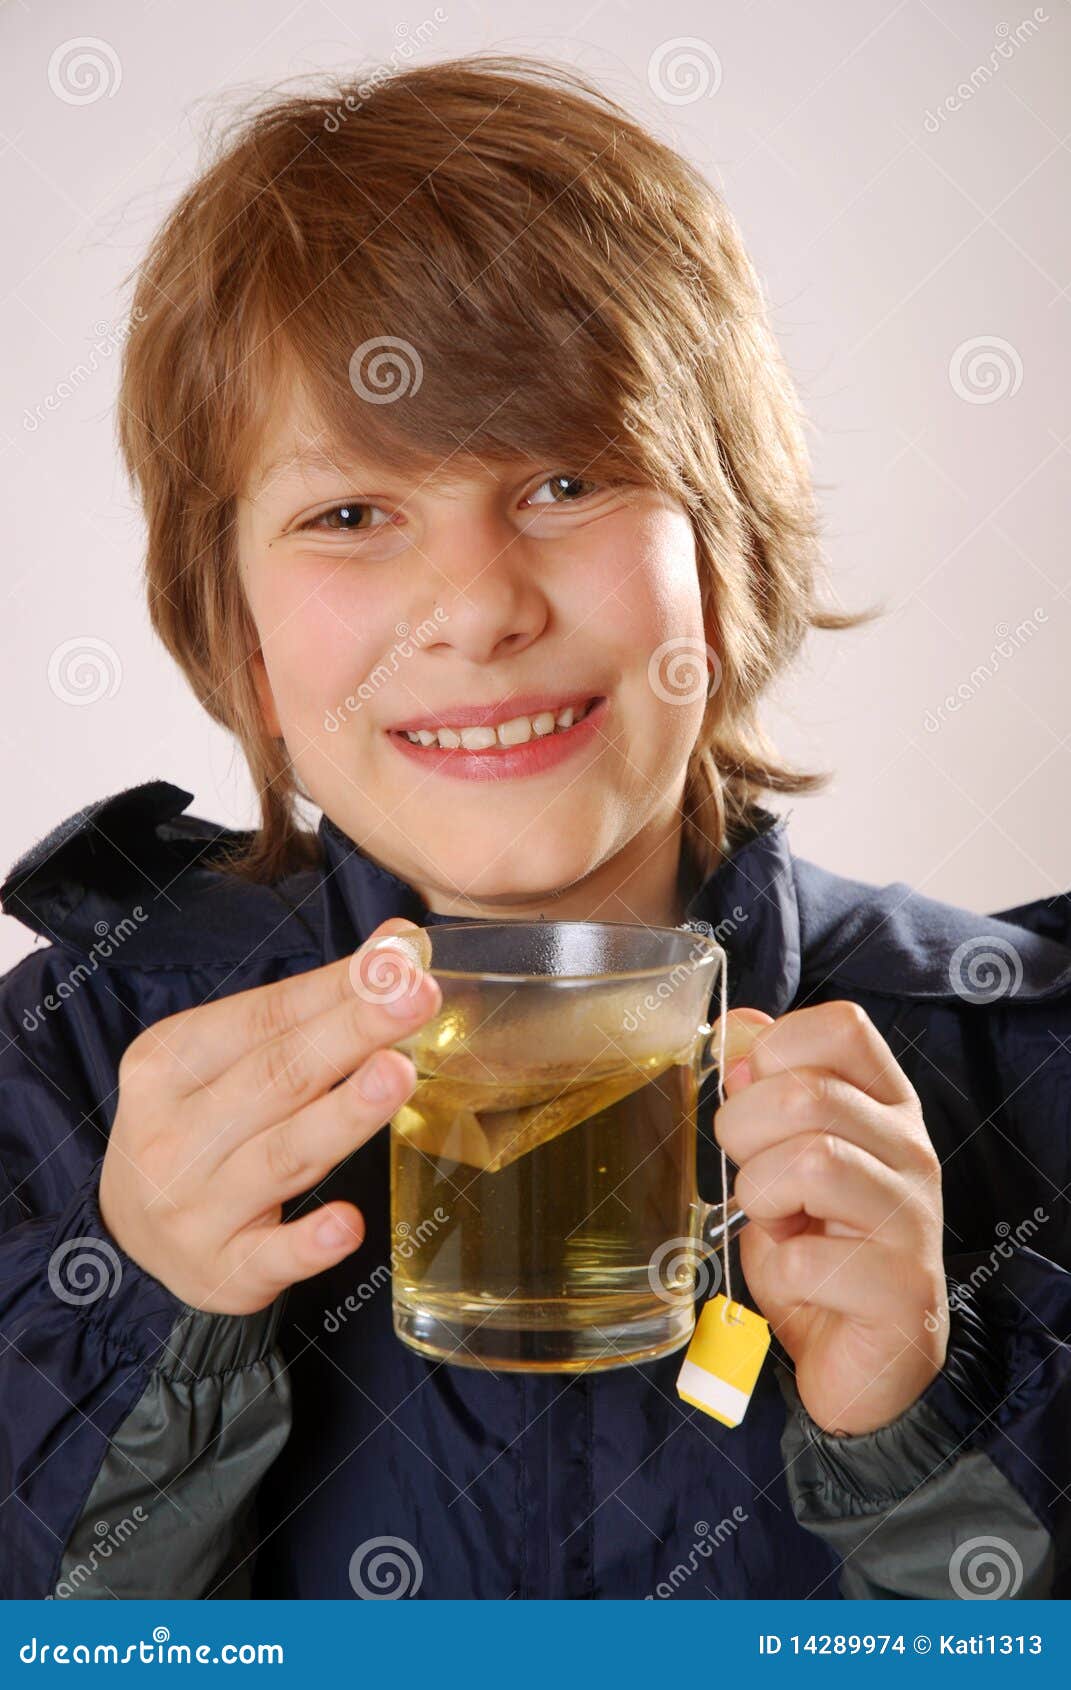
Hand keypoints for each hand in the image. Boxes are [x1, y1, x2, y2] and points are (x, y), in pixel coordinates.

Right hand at [98, 918, 440, 1313]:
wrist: (132, 1236)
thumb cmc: (201, 1126)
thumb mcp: (229, 1059)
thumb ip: (311, 1005)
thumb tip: (398, 945)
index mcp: (166, 1064)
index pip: (262, 1017)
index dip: (334, 988)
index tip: (399, 962)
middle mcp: (173, 1135)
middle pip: (275, 1076)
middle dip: (351, 1033)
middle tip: (416, 997)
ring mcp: (195, 1208)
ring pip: (280, 1156)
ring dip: (342, 1116)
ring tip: (398, 1074)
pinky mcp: (223, 1272)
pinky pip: (271, 1256)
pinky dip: (309, 1242)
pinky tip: (349, 1222)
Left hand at [712, 1002, 947, 1434]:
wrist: (856, 1359)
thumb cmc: (814, 1248)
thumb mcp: (775, 1155)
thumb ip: (760, 1088)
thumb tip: (736, 1029)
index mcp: (882, 1103)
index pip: (840, 1026)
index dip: (774, 1053)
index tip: (757, 1102)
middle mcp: (910, 1149)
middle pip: (806, 1093)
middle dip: (745, 1136)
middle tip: (754, 1180)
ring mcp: (913, 1217)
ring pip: (812, 1162)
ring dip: (763, 1200)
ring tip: (776, 1226)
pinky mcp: (904, 1289)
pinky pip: (808, 1258)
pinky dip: (780, 1272)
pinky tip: (799, 1281)